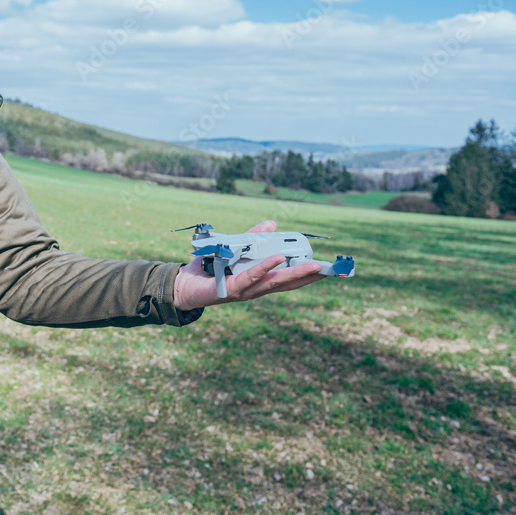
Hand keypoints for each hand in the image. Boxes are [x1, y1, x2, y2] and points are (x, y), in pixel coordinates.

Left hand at [173, 220, 324, 309]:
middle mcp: (255, 288)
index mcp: (258, 280)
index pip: (288, 278)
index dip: (308, 274)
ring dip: (295, 274)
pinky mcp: (230, 289)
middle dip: (310, 276)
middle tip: (331, 269)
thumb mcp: (234, 249)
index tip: (329, 268)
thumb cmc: (210, 269)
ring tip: (314, 266)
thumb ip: (253, 238)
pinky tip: (278, 260)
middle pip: (287, 283)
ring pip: (274, 282)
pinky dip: (265, 268)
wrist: (183, 284)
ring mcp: (244, 291)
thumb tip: (273, 224)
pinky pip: (250, 277)